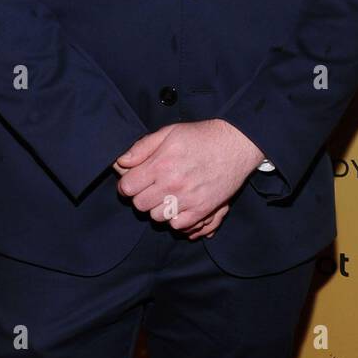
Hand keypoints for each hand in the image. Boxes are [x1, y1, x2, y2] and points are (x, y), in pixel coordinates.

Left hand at [114, 119, 264, 233]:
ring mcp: (188, 198)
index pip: (127, 187)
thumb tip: (121, 162)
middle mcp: (172, 183)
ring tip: (166, 195)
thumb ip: (142, 148)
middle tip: (151, 188)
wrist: (235, 144)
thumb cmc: (201, 136)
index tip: (134, 181)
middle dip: (141, 196)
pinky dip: (175, 218)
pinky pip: (177, 225)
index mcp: (161, 164)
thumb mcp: (169, 133)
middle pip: (139, 205)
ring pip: (156, 217)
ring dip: (157, 208)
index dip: (127, 184)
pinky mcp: (202, 209)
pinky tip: (179, 205)